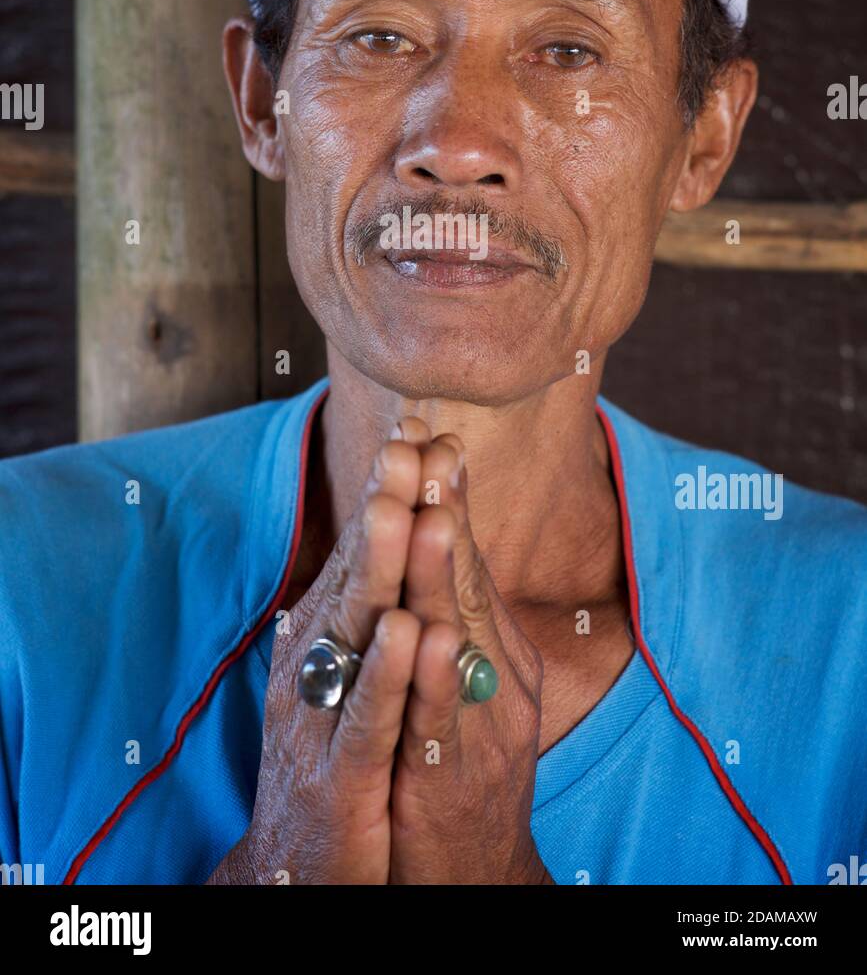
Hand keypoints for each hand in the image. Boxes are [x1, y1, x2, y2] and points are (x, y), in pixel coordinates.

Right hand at [206, 430, 424, 884]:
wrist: (308, 871)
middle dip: (383, 506)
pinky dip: (392, 674)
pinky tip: (417, 632)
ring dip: (381, 569)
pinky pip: (370, 716)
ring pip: (359, 634)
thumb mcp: (358, 671)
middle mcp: (320, 664)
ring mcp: (326, 718)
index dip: (392, 489)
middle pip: (358, 574)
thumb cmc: (342, 759)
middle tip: (406, 440)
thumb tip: (399, 523)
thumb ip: (375, 603)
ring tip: (405, 509)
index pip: (365, 550)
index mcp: (330, 637)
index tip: (422, 425)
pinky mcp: (340, 776)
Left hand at [388, 423, 553, 884]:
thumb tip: (436, 535)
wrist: (466, 870)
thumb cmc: (452, 763)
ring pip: (458, 641)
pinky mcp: (452, 777)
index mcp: (489, 647)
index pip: (464, 559)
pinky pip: (443, 722)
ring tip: (435, 519)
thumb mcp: (458, 676)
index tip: (428, 432)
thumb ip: (452, 611)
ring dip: (446, 578)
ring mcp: (478, 725)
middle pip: (466, 583)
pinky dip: (437, 678)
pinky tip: (427, 638)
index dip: (446, 497)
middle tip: (429, 446)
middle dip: (446, 513)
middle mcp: (493, 676)